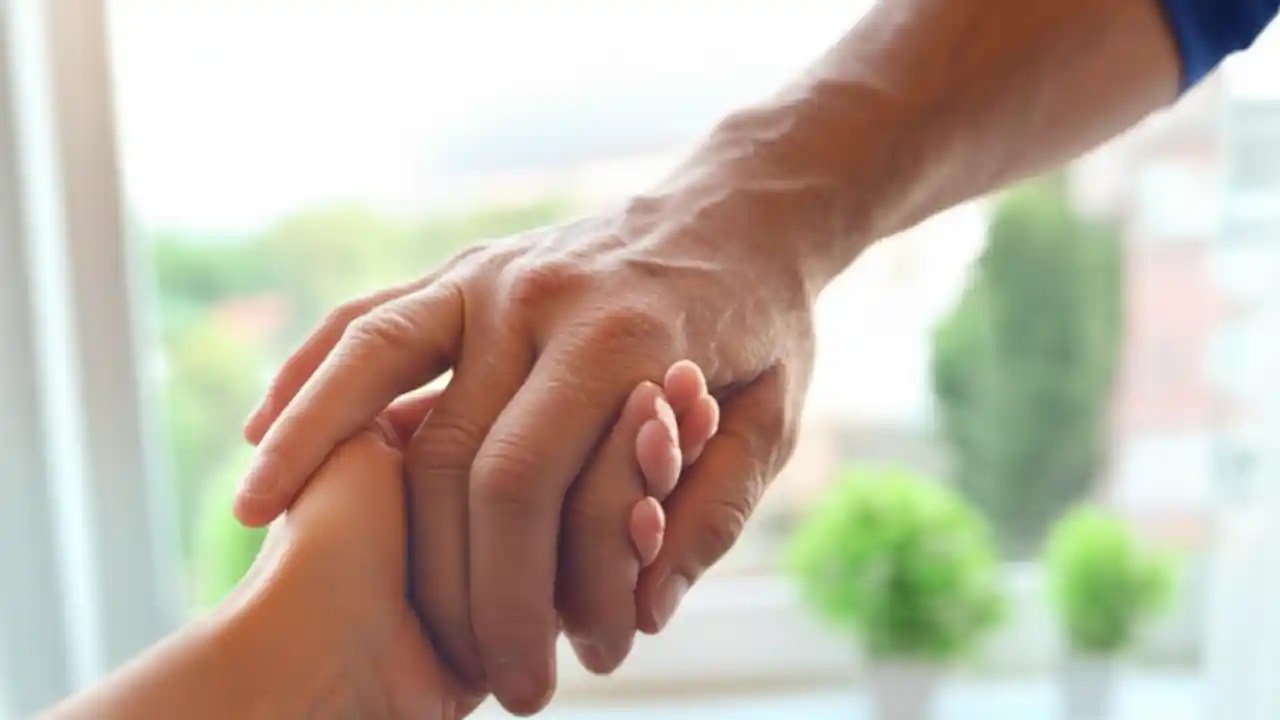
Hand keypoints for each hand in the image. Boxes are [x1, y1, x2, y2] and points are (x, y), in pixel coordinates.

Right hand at [238, 191, 815, 711]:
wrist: (734, 212)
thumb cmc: (757, 327)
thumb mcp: (773, 420)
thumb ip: (711, 513)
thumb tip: (642, 611)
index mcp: (622, 337)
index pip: (536, 487)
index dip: (529, 596)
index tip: (542, 675)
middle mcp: (540, 297)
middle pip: (457, 455)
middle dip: (453, 580)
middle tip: (466, 672)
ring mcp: (491, 273)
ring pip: (377, 368)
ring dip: (310, 445)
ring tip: (254, 524)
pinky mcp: (463, 268)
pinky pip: (369, 315)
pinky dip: (311, 369)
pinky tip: (263, 427)